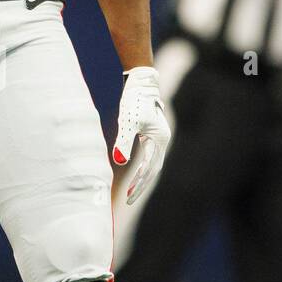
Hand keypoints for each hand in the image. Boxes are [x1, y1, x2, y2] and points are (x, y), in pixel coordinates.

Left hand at [113, 65, 170, 203]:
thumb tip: (119, 162)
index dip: (139, 185)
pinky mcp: (150, 132)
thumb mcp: (127, 122)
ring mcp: (157, 137)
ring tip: (129, 189)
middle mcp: (161, 140)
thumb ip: (122, 142)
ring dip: (141, 177)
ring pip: (151, 163)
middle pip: (153, 169)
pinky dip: (141, 166)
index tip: (128, 198)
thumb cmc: (134, 100)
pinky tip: (132, 171)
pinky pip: (148, 155)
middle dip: (141, 185)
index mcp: (160, 140)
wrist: (140, 81)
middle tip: (128, 199)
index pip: (150, 170)